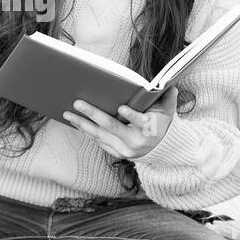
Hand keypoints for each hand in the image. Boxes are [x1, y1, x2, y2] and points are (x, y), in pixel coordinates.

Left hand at [62, 86, 178, 160]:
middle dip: (93, 114)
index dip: (131, 115)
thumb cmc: (161, 123)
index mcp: (149, 129)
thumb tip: (171, 86)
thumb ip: (168, 99)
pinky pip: (98, 141)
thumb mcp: (168, 111)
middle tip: (78, 103)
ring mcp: (124, 149)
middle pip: (111, 127)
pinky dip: (86, 131)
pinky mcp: (116, 153)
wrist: (161, 149)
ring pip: (99, 135)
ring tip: (67, 114)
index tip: (121, 108)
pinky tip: (75, 122)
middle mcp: (135, 141)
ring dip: (82, 124)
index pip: (141, 122)